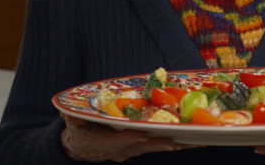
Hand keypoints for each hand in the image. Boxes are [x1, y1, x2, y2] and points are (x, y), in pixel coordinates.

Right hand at [60, 114, 198, 162]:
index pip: (118, 142)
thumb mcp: (71, 125)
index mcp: (103, 143)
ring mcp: (129, 149)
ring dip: (173, 144)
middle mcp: (120, 149)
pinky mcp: (136, 146)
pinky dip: (170, 142)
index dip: (130, 138)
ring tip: (193, 141)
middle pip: (144, 146)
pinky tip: (186, 140)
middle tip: (179, 141)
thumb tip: (70, 115)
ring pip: (153, 146)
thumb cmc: (77, 132)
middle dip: (162, 144)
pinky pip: (155, 144)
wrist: (79, 148)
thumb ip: (72, 119)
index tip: (142, 134)